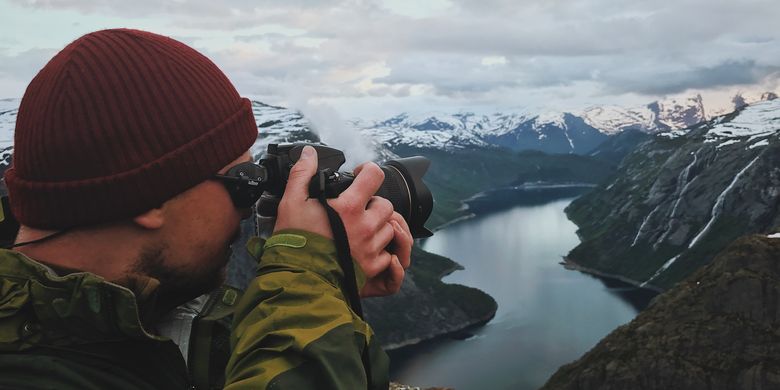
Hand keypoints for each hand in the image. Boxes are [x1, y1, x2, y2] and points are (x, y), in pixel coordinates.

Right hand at [273, 146, 412, 296]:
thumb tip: (308, 153)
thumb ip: (302, 174)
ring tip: (359, 230)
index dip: (367, 170)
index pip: (374, 175)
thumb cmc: (294, 241)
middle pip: (386, 204)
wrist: (297, 278)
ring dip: (378, 227)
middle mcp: (365, 226)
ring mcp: (371, 247)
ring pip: (389, 228)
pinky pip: (388, 254)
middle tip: (357, 209)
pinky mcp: (373, 267)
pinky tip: (363, 249)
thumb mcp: (292, 202)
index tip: (359, 176)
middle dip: (374, 204)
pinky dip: (380, 251)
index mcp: (349, 207)